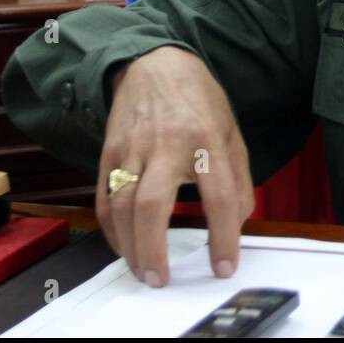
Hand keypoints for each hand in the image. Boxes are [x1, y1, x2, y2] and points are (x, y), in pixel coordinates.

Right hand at [95, 46, 255, 286]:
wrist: (155, 63)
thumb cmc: (198, 100)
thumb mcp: (231, 132)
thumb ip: (238, 178)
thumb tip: (237, 222)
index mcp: (207, 139)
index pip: (218, 197)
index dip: (223, 237)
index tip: (223, 266)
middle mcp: (167, 143)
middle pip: (153, 205)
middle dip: (155, 249)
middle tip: (161, 279)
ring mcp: (133, 147)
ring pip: (121, 205)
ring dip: (129, 245)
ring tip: (143, 270)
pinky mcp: (110, 150)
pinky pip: (105, 196)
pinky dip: (111, 228)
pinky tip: (124, 244)